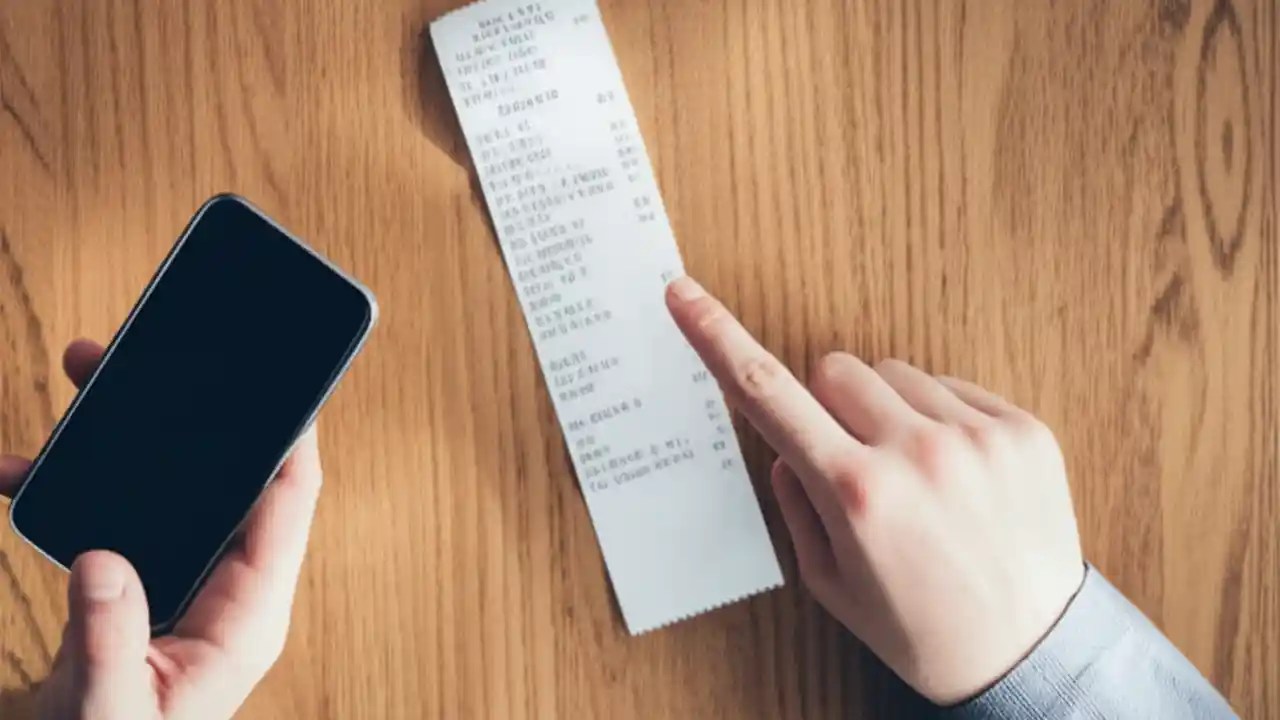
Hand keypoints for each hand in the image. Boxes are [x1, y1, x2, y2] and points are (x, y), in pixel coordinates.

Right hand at [0, 339, 322, 719]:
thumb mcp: (107, 710)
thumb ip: (107, 641)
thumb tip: (101, 558)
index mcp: (247, 619)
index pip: (287, 506)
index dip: (292, 439)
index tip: (280, 375)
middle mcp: (227, 591)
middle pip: (231, 482)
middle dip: (196, 417)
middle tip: (153, 352)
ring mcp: (184, 585)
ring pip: (173, 489)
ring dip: (130, 437)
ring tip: (89, 373)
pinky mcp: (141, 586)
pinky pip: (118, 519)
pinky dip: (71, 491)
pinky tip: (18, 471)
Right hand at [666, 278, 1085, 704]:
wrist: (1033, 653)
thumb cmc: (921, 629)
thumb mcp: (830, 582)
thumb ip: (795, 504)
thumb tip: (786, 446)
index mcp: (857, 493)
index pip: (769, 394)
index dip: (718, 338)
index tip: (685, 296)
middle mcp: (916, 453)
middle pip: (835, 368)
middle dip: (828, 404)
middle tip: (851, 459)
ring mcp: (977, 436)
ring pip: (895, 372)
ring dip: (888, 409)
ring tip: (916, 476)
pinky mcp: (1023, 430)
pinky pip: (954, 387)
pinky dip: (940, 417)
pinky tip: (956, 474)